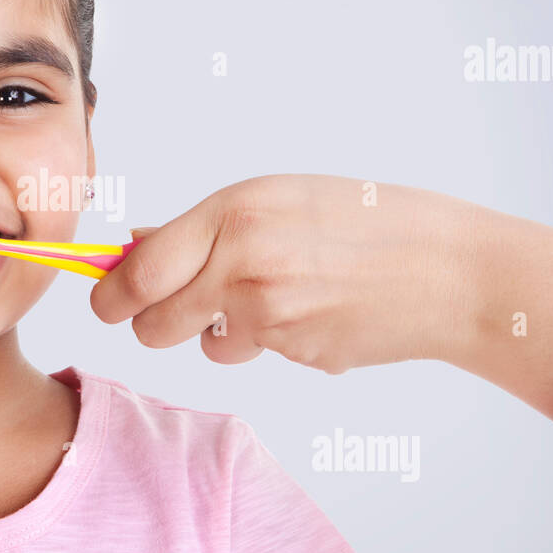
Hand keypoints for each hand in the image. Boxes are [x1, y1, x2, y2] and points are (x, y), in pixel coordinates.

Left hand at [91, 174, 467, 371]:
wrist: (447, 269)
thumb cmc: (366, 220)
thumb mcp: (279, 198)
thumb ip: (203, 227)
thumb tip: (133, 247)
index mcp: (233, 212)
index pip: (138, 272)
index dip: (111, 294)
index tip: (105, 300)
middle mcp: (242, 263)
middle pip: (152, 323)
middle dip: (152, 323)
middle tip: (173, 310)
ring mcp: (270, 314)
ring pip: (205, 346)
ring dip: (222, 333)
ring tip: (274, 297)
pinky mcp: (295, 353)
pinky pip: (254, 354)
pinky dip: (271, 343)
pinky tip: (312, 313)